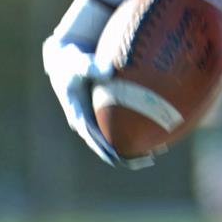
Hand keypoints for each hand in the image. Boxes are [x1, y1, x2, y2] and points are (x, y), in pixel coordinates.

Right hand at [41, 26, 155, 170]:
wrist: (66, 60)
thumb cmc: (71, 60)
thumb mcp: (77, 63)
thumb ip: (91, 67)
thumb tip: (109, 71)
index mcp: (77, 113)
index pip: (91, 135)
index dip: (104, 146)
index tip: (118, 156)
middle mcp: (86, 121)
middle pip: (105, 145)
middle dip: (123, 155)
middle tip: (144, 161)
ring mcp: (95, 119)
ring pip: (114, 139)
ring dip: (131, 150)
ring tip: (153, 156)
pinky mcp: (103, 114)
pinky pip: (120, 126)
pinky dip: (136, 132)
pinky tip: (156, 134)